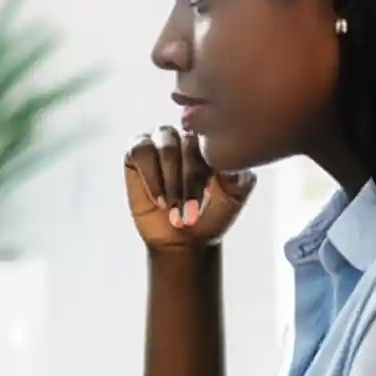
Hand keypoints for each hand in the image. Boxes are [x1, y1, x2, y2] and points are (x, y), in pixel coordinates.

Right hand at [125, 126, 256, 249]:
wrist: (183, 240)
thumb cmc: (210, 215)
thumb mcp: (234, 195)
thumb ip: (239, 175)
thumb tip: (227, 162)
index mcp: (213, 139)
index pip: (212, 139)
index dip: (210, 170)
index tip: (210, 198)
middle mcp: (186, 134)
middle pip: (188, 142)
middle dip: (189, 179)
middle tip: (191, 208)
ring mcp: (160, 140)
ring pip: (166, 145)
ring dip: (171, 179)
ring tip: (173, 205)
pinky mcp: (136, 150)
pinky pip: (141, 151)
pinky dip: (151, 177)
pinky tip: (159, 198)